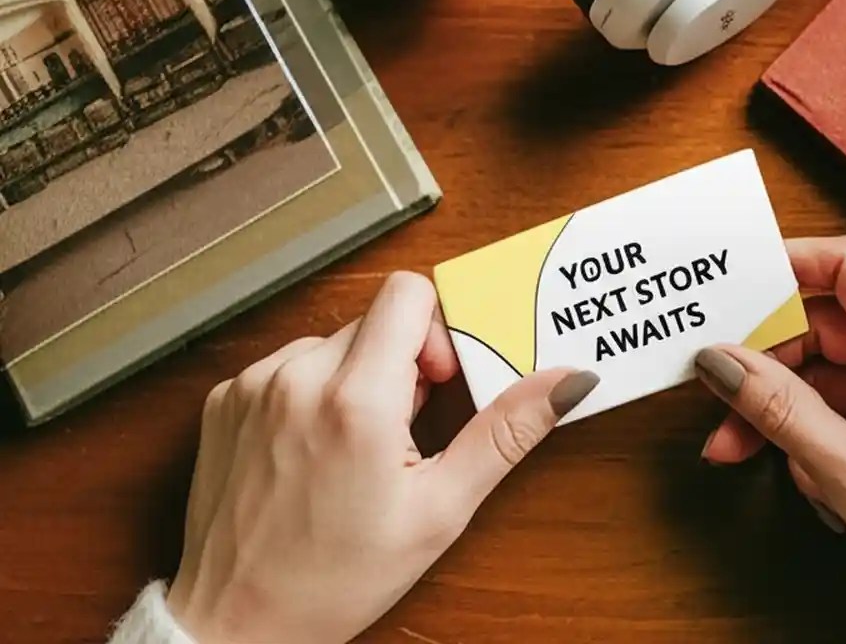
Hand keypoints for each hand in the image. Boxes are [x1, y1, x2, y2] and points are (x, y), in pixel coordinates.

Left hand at [167, 272, 599, 643]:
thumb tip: (565, 381)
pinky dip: (309, 396)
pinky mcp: (223, 400)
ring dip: (355, 380)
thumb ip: (505, 433)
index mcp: (356, 400)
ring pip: (330, 344)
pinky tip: (313, 454)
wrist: (238, 621)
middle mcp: (295, 378)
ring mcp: (252, 386)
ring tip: (355, 451)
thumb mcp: (439, 510)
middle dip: (401, 366)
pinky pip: (285, 368)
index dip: (437, 330)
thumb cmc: (337, 578)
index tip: (439, 381)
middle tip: (404, 434)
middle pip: (374, 322)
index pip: (407, 292)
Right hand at [694, 237, 845, 643]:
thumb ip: (779, 408)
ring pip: (831, 368)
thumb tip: (719, 360)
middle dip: (767, 368)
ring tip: (749, 454)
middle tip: (720, 412)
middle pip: (826, 326)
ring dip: (787, 408)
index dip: (785, 265)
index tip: (729, 287)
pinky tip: (810, 475)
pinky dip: (820, 429)